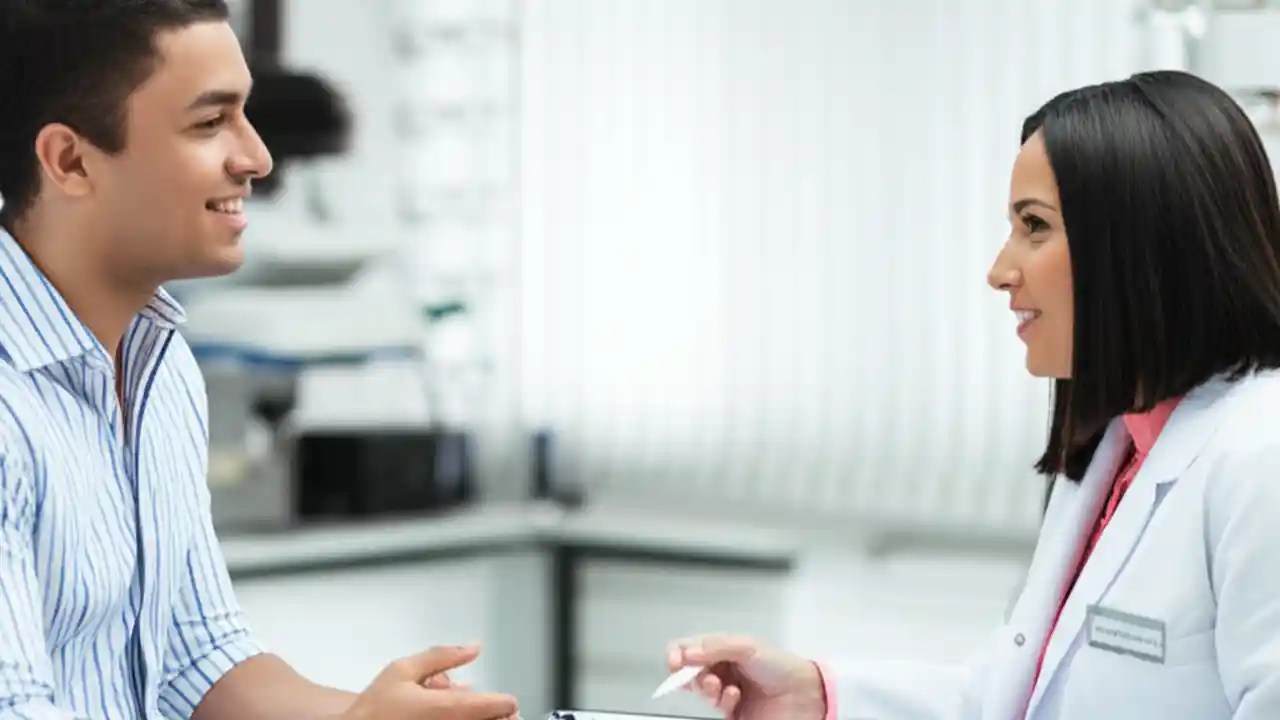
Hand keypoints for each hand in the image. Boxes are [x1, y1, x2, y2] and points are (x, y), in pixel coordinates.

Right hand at [343, 645, 518, 719]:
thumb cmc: (374, 709)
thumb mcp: (403, 670)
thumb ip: (442, 656)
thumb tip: (472, 648)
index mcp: (450, 708)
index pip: (501, 706)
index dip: (505, 700)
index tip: (504, 700)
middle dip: (496, 714)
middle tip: (488, 709)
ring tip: (462, 712)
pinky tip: (444, 719)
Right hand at [666, 635, 825, 719]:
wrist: (805, 695)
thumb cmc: (780, 666)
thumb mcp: (747, 647)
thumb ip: (714, 648)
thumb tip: (686, 653)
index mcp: (723, 649)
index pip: (689, 648)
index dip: (677, 654)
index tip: (675, 662)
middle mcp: (722, 669)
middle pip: (690, 671)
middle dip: (691, 674)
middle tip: (699, 674)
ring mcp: (726, 690)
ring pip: (701, 690)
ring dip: (706, 687)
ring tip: (719, 686)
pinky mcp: (732, 712)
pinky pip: (716, 707)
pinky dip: (722, 700)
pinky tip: (734, 695)